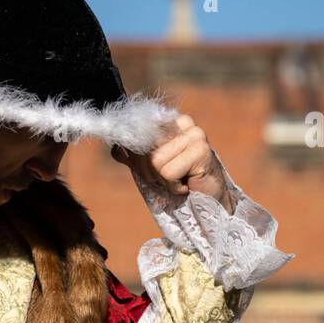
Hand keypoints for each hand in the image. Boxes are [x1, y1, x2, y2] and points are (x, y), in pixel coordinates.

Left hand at [112, 114, 235, 214]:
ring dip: (163, 180)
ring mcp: (194, 134)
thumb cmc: (178, 181)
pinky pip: (168, 172)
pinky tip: (186, 185)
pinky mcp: (201, 150)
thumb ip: (134, 154)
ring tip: (178, 181)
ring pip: (155, 161)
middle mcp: (182, 122)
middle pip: (144, 148)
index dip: (136, 157)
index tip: (150, 170)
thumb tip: (117, 147)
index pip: (138, 132)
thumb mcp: (150, 165)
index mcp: (169, 121)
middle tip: (167, 178)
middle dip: (149, 171)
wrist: (206, 201)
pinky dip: (173, 186)